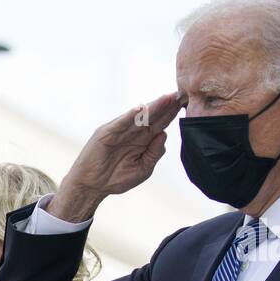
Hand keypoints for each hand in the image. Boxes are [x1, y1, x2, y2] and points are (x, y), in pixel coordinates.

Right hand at [50, 91, 183, 221]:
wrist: (92, 186)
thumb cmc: (116, 178)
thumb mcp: (143, 169)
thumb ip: (154, 153)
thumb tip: (164, 134)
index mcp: (143, 140)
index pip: (161, 123)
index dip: (173, 114)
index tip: (187, 103)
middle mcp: (133, 132)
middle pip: (153, 116)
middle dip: (167, 106)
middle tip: (182, 94)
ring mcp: (120, 131)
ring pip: (139, 117)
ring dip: (153, 107)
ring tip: (167, 98)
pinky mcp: (106, 133)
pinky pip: (120, 123)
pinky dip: (129, 116)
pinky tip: (141, 109)